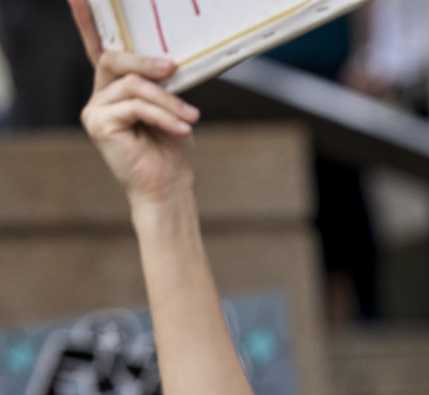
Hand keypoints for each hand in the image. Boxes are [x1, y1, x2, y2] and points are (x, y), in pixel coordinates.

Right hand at [70, 0, 198, 204]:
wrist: (168, 186)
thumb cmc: (171, 148)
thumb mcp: (170, 107)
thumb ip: (161, 84)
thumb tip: (168, 61)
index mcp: (114, 88)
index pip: (99, 50)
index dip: (87, 23)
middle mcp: (99, 96)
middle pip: (114, 60)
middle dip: (146, 62)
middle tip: (174, 68)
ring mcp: (95, 110)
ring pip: (133, 87)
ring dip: (168, 101)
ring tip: (191, 118)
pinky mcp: (98, 124)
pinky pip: (135, 106)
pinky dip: (163, 116)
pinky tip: (183, 130)